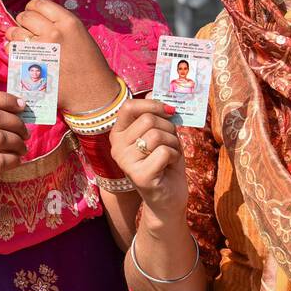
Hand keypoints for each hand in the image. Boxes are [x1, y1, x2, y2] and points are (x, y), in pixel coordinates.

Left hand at [4, 0, 116, 113]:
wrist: (92, 92)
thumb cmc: (89, 64)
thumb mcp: (80, 35)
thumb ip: (60, 25)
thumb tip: (37, 19)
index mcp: (68, 22)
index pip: (39, 4)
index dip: (32, 9)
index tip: (32, 16)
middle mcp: (53, 32)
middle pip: (25, 16)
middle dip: (22, 22)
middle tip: (26, 30)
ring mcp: (40, 49)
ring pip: (15, 32)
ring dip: (14, 35)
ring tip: (20, 42)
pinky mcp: (31, 65)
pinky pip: (12, 50)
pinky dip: (11, 50)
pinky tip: (17, 53)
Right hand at [110, 99, 185, 222]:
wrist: (168, 198)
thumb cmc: (165, 163)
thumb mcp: (161, 135)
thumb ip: (155, 115)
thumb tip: (154, 91)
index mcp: (119, 134)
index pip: (129, 107)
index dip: (152, 105)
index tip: (169, 111)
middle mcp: (116, 147)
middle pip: (148, 120)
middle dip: (169, 129)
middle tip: (171, 143)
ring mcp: (125, 162)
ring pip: (157, 135)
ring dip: (174, 144)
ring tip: (170, 156)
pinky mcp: (139, 175)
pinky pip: (164, 152)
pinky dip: (175, 157)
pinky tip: (168, 167)